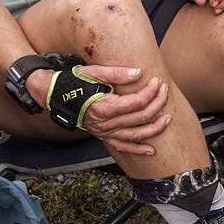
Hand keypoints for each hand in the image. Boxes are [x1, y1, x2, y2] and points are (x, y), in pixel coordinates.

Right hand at [53, 64, 170, 155]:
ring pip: (135, 135)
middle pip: (139, 118)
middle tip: (165, 90)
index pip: (136, 103)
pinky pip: (123, 147)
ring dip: (154, 128)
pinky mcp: (103, 136)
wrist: (55, 95)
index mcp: (104, 107)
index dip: (151, 92)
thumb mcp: (94, 72)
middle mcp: (105, 123)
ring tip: (167, 118)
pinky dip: (138, 150)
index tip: (158, 81)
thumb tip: (138, 73)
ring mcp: (104, 132)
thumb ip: (116, 73)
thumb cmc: (74, 81)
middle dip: (157, 104)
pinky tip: (151, 150)